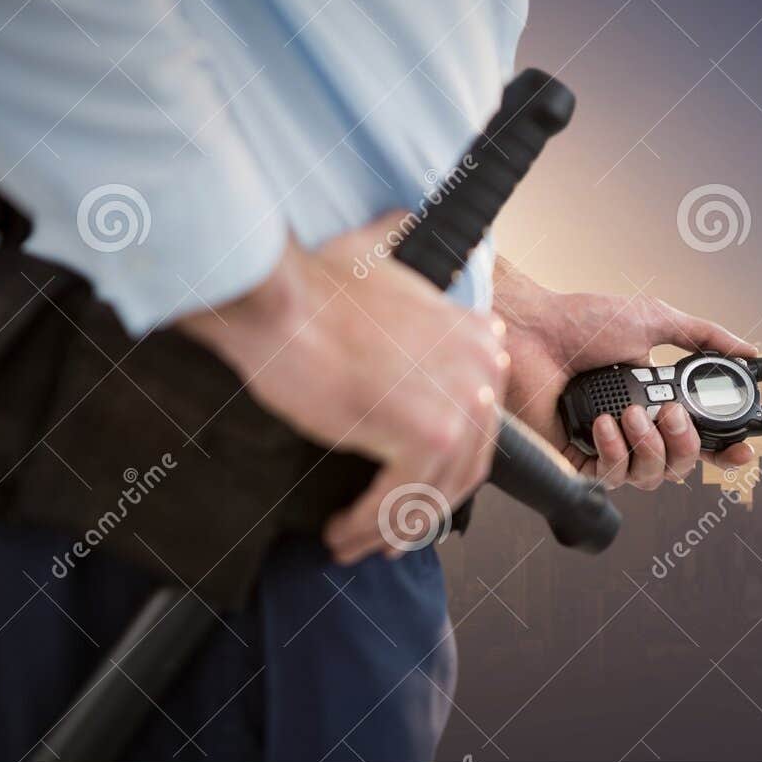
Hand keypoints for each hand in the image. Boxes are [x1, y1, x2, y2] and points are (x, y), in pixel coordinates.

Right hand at [178, 213, 508, 564]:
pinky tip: (341, 533)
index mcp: (479, 336)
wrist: (278, 299)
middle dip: (418, 509)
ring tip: (353, 542)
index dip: (441, 469)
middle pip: (462, 467)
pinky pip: (401, 502)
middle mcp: (484, 369)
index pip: (476, 425)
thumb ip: (399, 251)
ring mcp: (460, 404)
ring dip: (388, 529)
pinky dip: (368, 527)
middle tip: (380, 531)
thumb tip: (398, 219)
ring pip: (433, 494)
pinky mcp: (427, 435)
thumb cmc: (311, 286)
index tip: (405, 491)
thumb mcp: (378, 259)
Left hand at [495, 260, 757, 489]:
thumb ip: (704, 337)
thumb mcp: (654, 320)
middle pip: (681, 466)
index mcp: (655, 399)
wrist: (532, 331)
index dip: (724, 450)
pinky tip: (602, 425)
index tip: (742, 449)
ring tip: (631, 413)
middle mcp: (634, 428)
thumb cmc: (582, 322)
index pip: (698, 437)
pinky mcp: (577, 461)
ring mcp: (606, 446)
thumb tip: (748, 350)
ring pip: (651, 478)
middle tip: (671, 414)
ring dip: (650, 446)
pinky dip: (615, 452)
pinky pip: (612, 478)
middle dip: (686, 444)